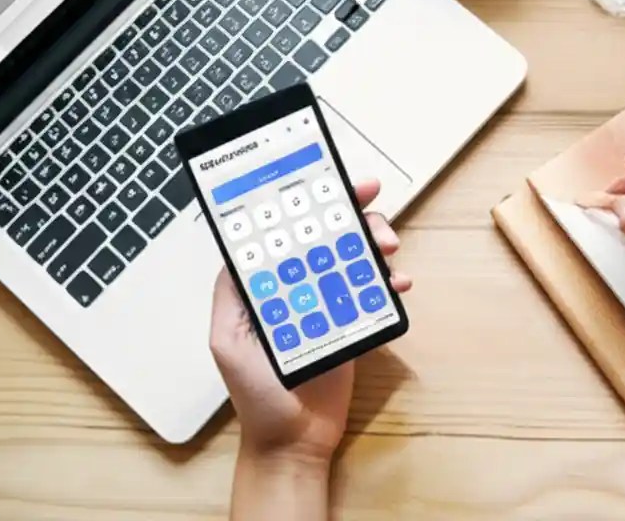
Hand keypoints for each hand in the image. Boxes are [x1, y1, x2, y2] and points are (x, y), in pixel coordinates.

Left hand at [210, 178, 411, 465]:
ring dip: (376, 244)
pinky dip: (391, 282)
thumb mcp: (226, 341)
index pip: (288, 232)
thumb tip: (240, 248)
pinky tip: (398, 284)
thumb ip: (231, 295)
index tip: (331, 183)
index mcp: (268, 285)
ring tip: (388, 250)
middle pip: (330, 236)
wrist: (294, 440)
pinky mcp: (356, 323)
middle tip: (371, 209)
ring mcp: (331, 303)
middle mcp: (301, 286)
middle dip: (353, 215)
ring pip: (357, 257)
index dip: (310, 203)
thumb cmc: (254, 395)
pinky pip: (376, 293)